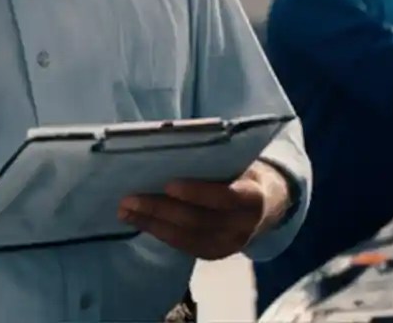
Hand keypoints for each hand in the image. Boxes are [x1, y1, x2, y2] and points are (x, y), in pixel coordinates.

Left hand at [117, 162, 290, 259]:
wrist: (268, 204)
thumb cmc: (243, 171)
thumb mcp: (239, 161)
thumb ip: (214, 157)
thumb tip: (168, 138)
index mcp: (253, 197)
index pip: (225, 198)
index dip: (197, 193)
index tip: (168, 184)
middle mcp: (242, 226)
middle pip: (197, 220)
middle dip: (160, 210)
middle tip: (129, 198)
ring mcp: (229, 245)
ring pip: (186, 237)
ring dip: (151, 224)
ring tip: (124, 211)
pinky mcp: (214, 253)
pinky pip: (183, 246)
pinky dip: (159, 232)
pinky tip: (139, 221)